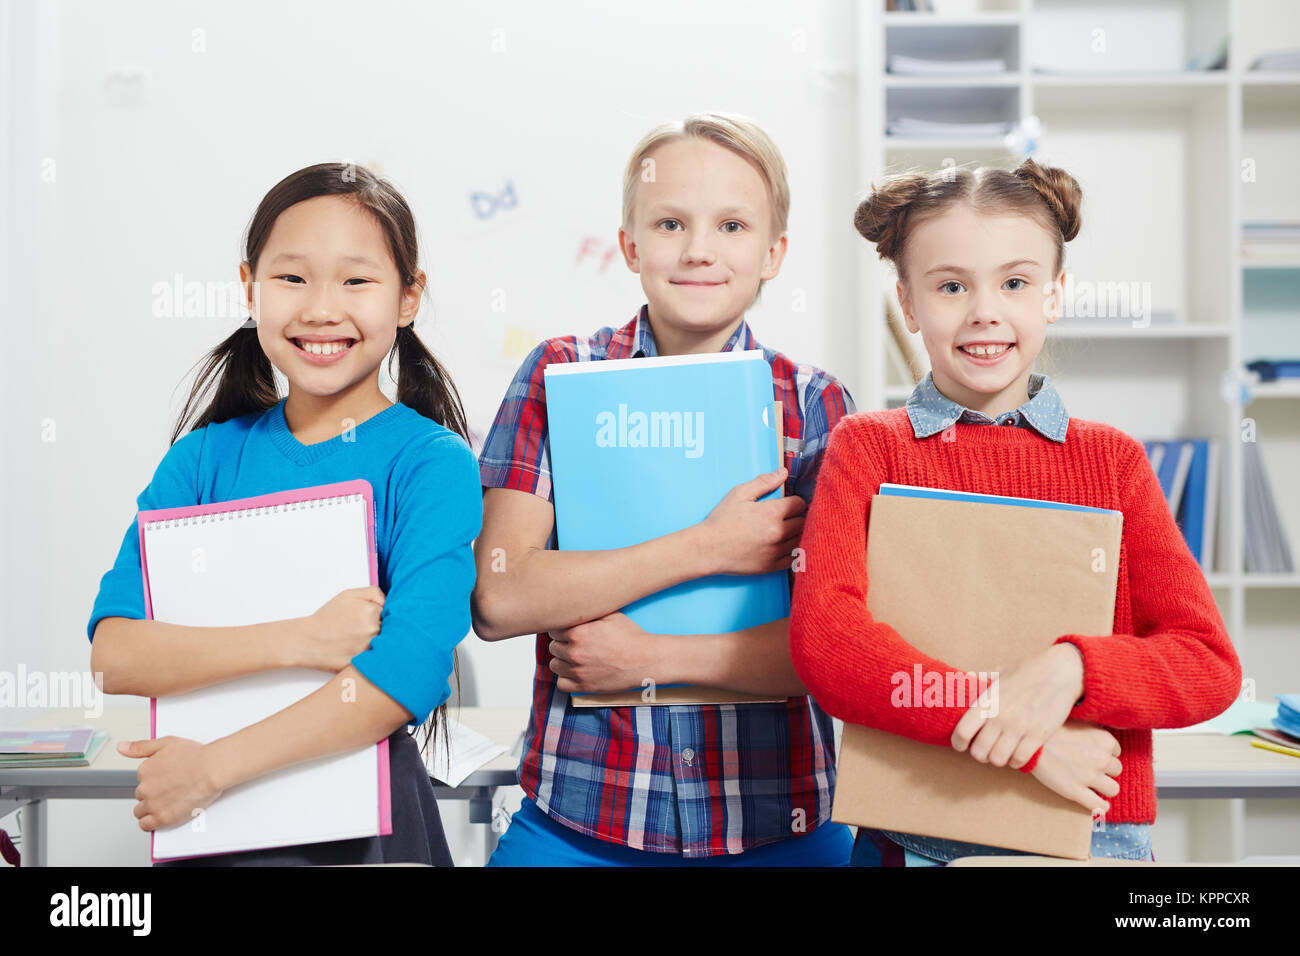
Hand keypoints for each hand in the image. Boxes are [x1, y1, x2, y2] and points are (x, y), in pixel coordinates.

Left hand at [120, 736, 223, 831]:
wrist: (212, 769)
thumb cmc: (196, 756)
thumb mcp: (166, 743)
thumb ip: (141, 747)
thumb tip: (122, 747)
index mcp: (144, 771)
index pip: (142, 780)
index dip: (154, 780)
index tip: (165, 780)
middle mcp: (145, 788)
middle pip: (141, 796)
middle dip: (152, 794)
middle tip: (168, 791)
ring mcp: (153, 804)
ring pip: (140, 811)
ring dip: (150, 809)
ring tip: (165, 804)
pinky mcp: (162, 818)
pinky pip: (146, 825)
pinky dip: (150, 823)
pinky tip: (158, 817)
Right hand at [297, 586, 385, 670]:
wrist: (308, 641)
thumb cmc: (327, 618)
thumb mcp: (349, 595)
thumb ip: (373, 593)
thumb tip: (390, 602)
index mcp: (371, 612)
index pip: (392, 613)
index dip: (383, 616)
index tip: (375, 618)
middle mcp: (373, 630)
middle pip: (391, 629)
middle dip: (382, 629)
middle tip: (366, 630)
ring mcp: (369, 648)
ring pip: (385, 644)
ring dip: (380, 643)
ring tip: (361, 641)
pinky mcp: (364, 663)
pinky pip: (377, 659)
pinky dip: (373, 656)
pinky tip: (360, 651)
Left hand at [548, 612, 661, 693]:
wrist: (646, 659)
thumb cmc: (631, 636)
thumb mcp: (610, 615)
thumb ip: (588, 611)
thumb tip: (574, 604)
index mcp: (578, 632)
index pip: (553, 629)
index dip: (561, 629)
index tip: (569, 630)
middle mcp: (575, 652)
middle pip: (553, 647)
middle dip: (562, 644)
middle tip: (575, 643)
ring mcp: (578, 671)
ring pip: (554, 665)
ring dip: (562, 660)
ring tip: (575, 657)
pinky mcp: (584, 686)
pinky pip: (561, 684)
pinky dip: (565, 678)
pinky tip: (575, 671)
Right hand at [699, 468, 804, 575]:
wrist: (708, 549)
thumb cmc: (721, 521)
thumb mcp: (739, 494)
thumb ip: (764, 482)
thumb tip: (783, 472)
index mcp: (772, 513)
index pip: (800, 504)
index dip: (795, 501)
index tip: (787, 504)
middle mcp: (778, 533)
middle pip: (803, 522)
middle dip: (797, 517)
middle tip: (786, 516)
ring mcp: (776, 551)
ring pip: (801, 540)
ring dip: (797, 534)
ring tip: (786, 530)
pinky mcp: (772, 566)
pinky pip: (794, 558)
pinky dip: (794, 551)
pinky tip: (785, 546)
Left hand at [951, 643, 1083, 768]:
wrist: (1060, 672)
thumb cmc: (1029, 670)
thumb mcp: (1001, 672)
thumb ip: (983, 680)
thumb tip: (968, 680)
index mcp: (987, 701)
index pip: (962, 732)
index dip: (958, 743)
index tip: (961, 745)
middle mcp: (1000, 716)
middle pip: (979, 752)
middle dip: (980, 754)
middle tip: (985, 749)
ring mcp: (1019, 728)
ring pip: (998, 760)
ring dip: (998, 759)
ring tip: (1001, 751)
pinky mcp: (1038, 736)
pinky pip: (1019, 760)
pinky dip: (1015, 761)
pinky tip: (1016, 753)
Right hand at [1028, 719, 1121, 813]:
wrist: (1028, 742)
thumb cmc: (1051, 731)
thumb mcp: (1078, 722)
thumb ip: (1095, 730)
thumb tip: (1102, 737)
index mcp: (1105, 740)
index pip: (1116, 752)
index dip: (1105, 753)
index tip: (1092, 753)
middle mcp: (1102, 759)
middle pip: (1116, 770)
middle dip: (1105, 770)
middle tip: (1089, 767)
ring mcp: (1089, 777)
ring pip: (1113, 789)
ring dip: (1104, 787)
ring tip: (1092, 784)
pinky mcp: (1076, 791)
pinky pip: (1099, 806)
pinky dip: (1099, 806)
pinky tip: (1094, 802)